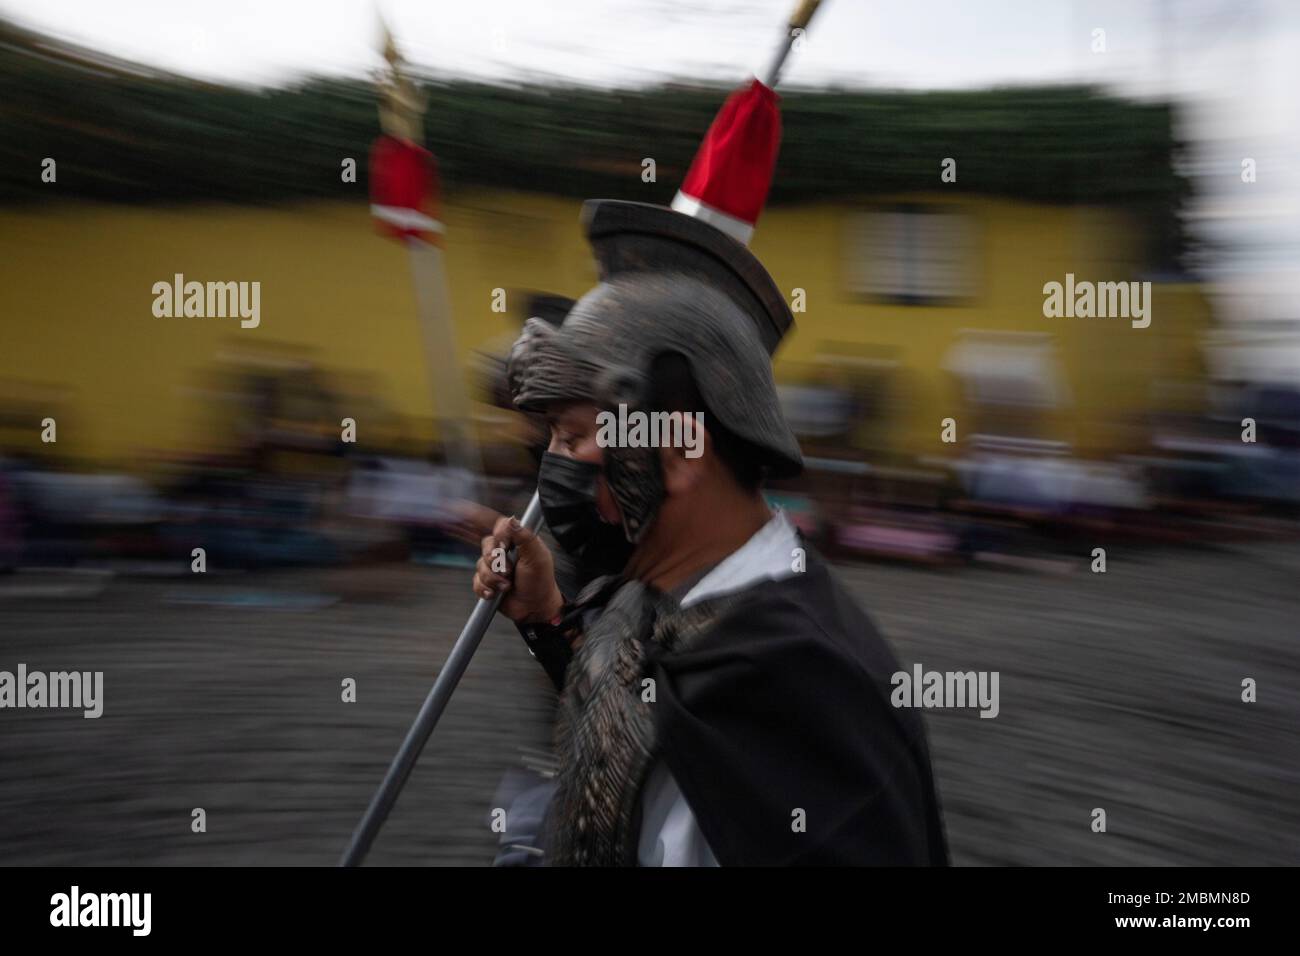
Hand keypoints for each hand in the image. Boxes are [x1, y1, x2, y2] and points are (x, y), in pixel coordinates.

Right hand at [466, 506, 563, 624]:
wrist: (534, 608)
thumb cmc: (540, 582)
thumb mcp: (537, 557)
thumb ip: (525, 537)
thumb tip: (512, 520)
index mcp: (518, 541)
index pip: (500, 526)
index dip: (499, 535)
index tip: (505, 546)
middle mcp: (504, 551)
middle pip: (486, 545)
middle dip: (495, 561)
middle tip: (508, 571)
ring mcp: (494, 567)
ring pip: (480, 565)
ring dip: (493, 578)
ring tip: (507, 585)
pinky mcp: (487, 582)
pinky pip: (476, 581)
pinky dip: (486, 588)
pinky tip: (496, 593)